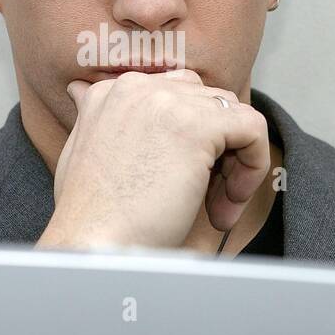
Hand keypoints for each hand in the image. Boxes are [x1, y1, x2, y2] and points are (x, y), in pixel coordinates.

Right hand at [36, 69, 270, 250]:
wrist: (93, 247)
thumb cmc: (90, 217)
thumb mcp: (80, 151)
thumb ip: (93, 117)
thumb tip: (81, 90)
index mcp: (112, 91)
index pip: (177, 95)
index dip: (192, 140)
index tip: (184, 182)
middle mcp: (137, 86)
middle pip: (207, 102)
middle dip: (216, 150)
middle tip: (204, 199)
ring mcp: (166, 102)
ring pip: (233, 115)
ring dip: (234, 164)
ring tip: (213, 208)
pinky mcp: (197, 126)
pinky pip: (253, 129)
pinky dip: (253, 167)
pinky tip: (226, 205)